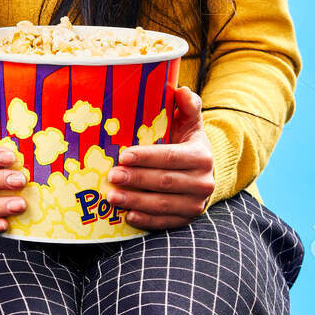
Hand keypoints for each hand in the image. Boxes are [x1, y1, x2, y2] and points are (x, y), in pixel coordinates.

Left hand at [107, 87, 213, 229]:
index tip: (123, 155)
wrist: (202, 172)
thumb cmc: (187, 142)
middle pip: (164, 182)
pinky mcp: (187, 219)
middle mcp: (203, 182)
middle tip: (111, 176)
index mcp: (201, 156)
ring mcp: (196, 204)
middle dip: (135, 179)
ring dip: (135, 201)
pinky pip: (165, 223)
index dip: (146, 157)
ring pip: (163, 204)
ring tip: (112, 196)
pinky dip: (146, 221)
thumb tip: (181, 91)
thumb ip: (188, 105)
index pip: (170, 157)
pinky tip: (128, 215)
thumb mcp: (190, 122)